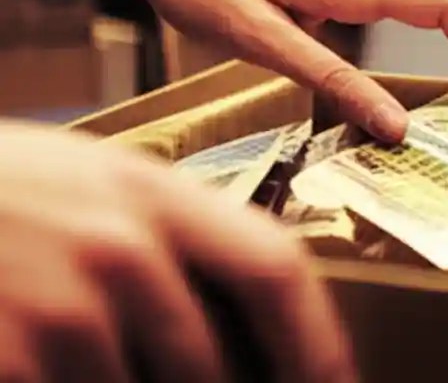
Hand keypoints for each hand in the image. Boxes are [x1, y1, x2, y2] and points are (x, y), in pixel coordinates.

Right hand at [0, 122, 354, 381]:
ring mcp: (56, 309)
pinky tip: (46, 365)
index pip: (274, 267)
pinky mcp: (7, 357)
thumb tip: (242, 314)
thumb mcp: (85, 182)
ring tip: (82, 358)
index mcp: (151, 193)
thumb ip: (166, 235)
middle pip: (209, 360)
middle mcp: (118, 247)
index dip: (316, 342)